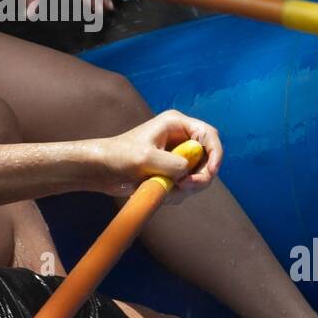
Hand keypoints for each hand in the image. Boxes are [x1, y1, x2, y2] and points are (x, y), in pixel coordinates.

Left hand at [92, 110, 221, 199]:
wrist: (101, 169)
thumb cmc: (119, 155)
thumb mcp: (147, 158)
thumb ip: (173, 163)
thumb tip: (189, 173)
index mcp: (176, 124)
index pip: (209, 135)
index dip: (216, 153)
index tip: (211, 172)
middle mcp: (180, 138)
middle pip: (208, 158)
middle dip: (200, 176)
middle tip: (185, 187)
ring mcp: (176, 156)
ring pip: (197, 175)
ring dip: (186, 188)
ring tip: (165, 190)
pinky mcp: (171, 171)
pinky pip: (186, 185)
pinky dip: (177, 193)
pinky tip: (160, 192)